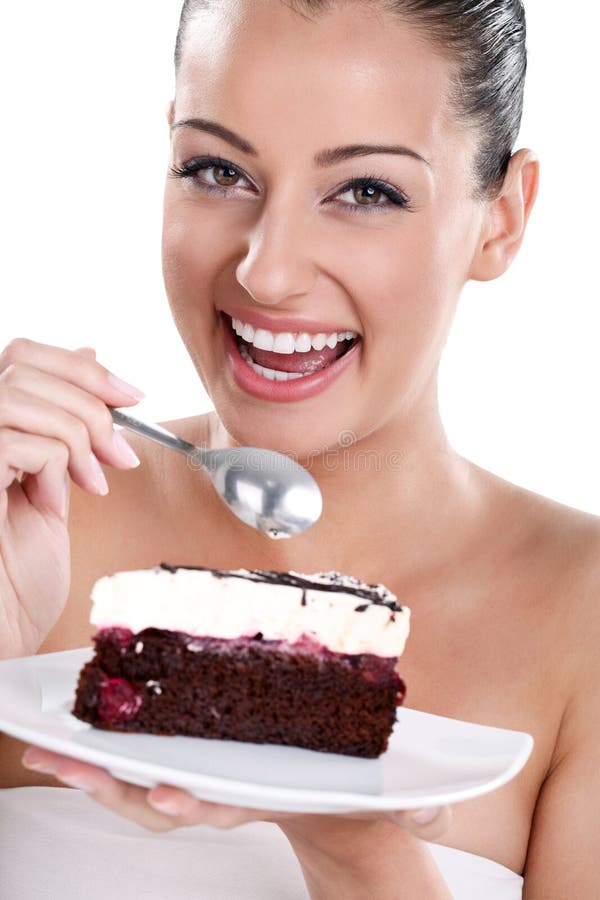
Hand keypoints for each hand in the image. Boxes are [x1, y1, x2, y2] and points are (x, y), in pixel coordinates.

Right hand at [0, 338, 144, 658]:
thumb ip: (62, 422)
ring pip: (22, 396)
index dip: (82, 368)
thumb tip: (90, 355)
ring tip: (92, 485)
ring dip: (76, 438)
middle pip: (25, 365)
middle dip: (90, 405)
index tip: (132, 398)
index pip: (25, 353)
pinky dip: (54, 468)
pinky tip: (56, 506)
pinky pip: (19, 441)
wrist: (2, 627)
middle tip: (119, 456)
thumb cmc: (19, 569)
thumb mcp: (55, 480)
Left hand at [21, 746, 450, 840]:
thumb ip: (415, 807)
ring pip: (141, 780)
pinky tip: (78, 734)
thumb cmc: (356, 796)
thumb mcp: (394, 803)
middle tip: (64, 768)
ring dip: (93, 770)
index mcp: (270, 795)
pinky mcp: (202, 756)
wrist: (337, 806)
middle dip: (110, 788)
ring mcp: (209, 776)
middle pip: (161, 797)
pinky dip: (111, 750)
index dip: (194, 802)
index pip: (226, 804)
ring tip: (46, 753)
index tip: (165, 793)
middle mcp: (228, 789)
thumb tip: (433, 807)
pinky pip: (149, 757)